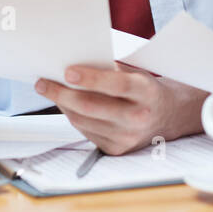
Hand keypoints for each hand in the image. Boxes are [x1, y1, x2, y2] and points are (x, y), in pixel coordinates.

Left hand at [35, 64, 207, 154]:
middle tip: (43, 83)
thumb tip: (75, 62)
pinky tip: (67, 105)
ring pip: (83, 120)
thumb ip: (111, 68)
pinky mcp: (117, 150)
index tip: (67, 71)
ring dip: (62, 104)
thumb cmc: (146, 89)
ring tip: (50, 90)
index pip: (115, 85)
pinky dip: (73, 116)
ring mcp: (127, 137)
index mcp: (146, 92)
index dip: (90, 78)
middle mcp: (138, 117)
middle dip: (62, 93)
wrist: (169, 116)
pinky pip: (86, 131)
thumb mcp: (137, 73)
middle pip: (91, 106)